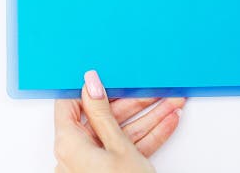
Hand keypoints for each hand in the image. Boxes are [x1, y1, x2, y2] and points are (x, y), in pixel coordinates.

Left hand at [54, 70, 185, 172]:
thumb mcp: (117, 145)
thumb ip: (102, 112)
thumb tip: (90, 83)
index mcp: (68, 144)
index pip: (71, 103)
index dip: (89, 87)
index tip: (108, 74)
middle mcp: (74, 155)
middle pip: (102, 117)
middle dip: (135, 103)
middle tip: (154, 89)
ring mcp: (92, 165)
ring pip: (119, 133)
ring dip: (148, 118)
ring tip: (171, 103)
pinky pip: (125, 149)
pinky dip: (147, 137)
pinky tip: (167, 122)